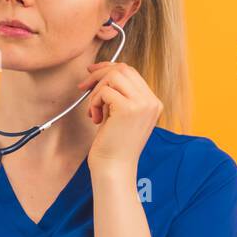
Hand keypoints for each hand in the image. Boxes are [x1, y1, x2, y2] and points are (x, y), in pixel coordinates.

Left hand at [75, 61, 162, 175]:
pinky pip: (105, 91)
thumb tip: (101, 70)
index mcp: (152, 102)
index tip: (91, 73)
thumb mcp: (119, 114)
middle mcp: (151, 101)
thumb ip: (118, 94)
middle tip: (84, 87)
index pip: (131, 72)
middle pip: (122, 69)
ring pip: (113, 76)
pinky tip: (95, 119)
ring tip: (93, 111)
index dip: (108, 68)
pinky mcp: (129, 109)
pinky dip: (94, 102)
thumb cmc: (113, 145)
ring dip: (96, 91)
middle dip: (98, 74)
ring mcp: (142, 104)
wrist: (114, 168)